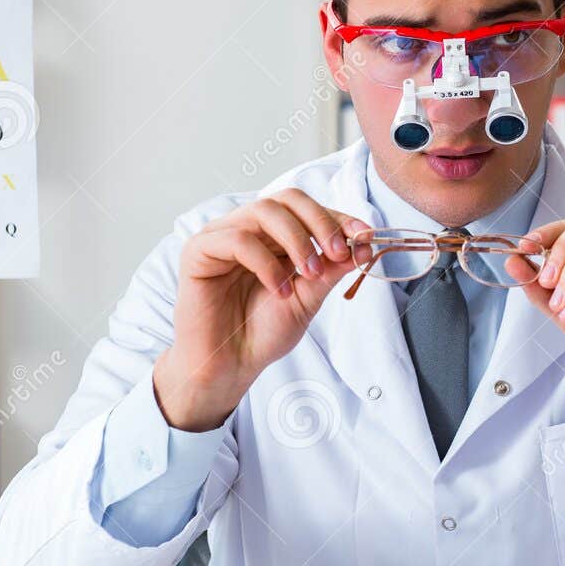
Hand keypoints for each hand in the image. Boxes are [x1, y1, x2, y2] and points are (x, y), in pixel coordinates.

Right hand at [153, 190, 369, 430]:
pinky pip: (237, 239)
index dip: (337, 218)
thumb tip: (365, 243)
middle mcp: (247, 228)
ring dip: (296, 241)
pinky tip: (279, 291)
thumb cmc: (263, 332)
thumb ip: (332, 269)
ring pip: (264, 211)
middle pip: (288, 199)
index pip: (307, 209)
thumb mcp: (308, 298)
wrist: (231, 366)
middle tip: (339, 253)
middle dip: (320, 222)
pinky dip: (266, 264)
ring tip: (310, 275)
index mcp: (273, 236)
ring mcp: (221, 236)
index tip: (364, 237)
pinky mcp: (199, 251)